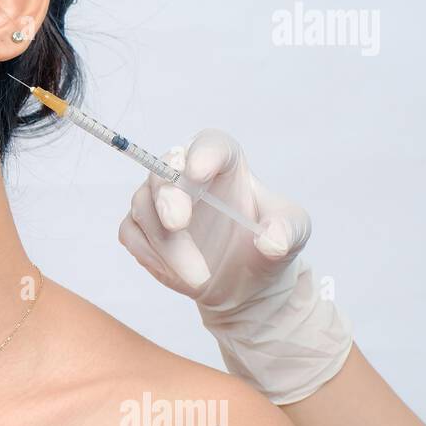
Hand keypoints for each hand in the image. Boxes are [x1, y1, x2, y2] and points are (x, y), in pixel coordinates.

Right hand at [117, 128, 353, 404]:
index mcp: (225, 163)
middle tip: (178, 224)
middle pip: (163, 170)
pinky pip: (131, 232)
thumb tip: (272, 241)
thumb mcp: (294, 234)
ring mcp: (160, 200)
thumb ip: (287, 232)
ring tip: (199, 277)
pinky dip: (151, 255)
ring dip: (167, 245)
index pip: (210, 144)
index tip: (199, 172)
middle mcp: (187, 175)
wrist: (246, 281)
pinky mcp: (142, 227)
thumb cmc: (269, 243)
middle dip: (167, 196)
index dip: (202, 154)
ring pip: (144, 207)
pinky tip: (177, 274)